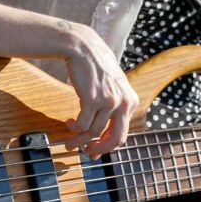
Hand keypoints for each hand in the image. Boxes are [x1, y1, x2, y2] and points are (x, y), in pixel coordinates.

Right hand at [62, 26, 138, 156]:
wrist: (83, 48)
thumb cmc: (95, 68)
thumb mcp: (113, 88)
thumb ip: (113, 108)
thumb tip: (102, 134)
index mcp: (131, 102)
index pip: (122, 134)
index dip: (107, 146)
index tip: (95, 149)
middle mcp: (124, 103)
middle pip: (115, 139)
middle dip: (99, 150)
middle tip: (87, 153)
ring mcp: (109, 102)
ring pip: (93, 133)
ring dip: (79, 140)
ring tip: (69, 140)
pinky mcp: (92, 99)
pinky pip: (82, 125)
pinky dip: (74, 128)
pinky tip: (69, 123)